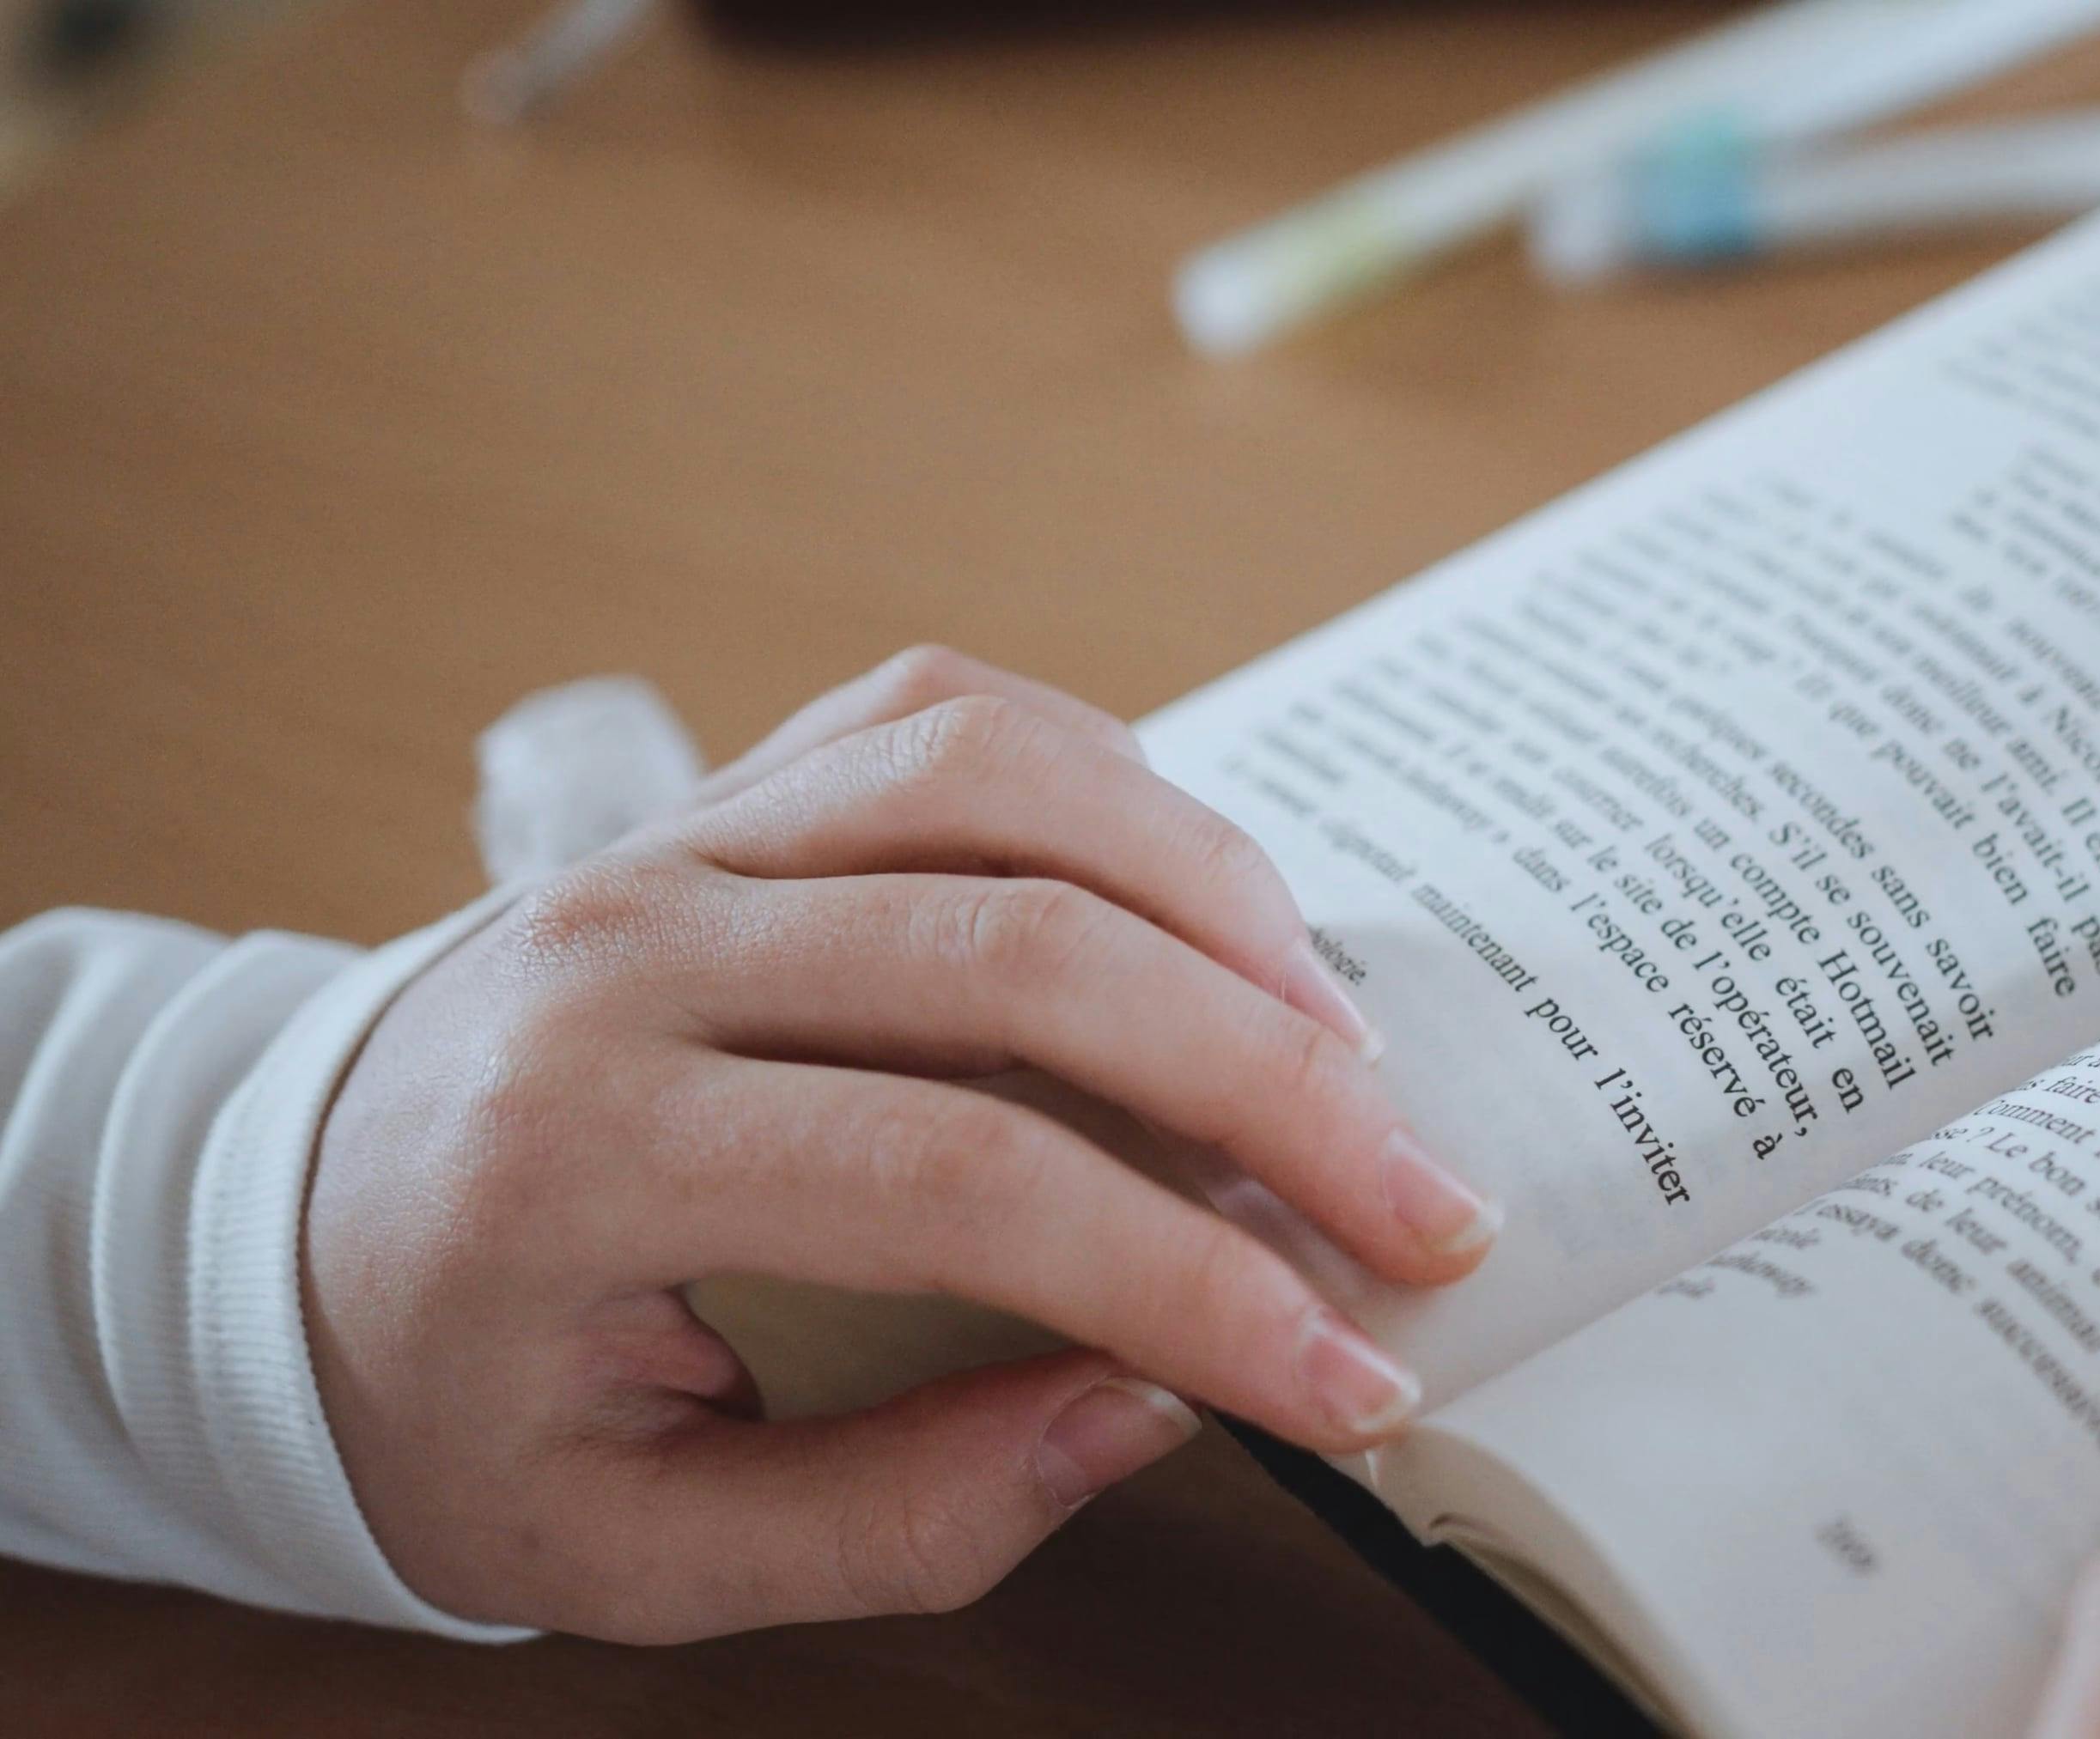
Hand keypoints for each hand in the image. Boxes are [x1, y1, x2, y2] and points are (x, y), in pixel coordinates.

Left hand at [307, 647, 1500, 1640]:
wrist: (279, 1229)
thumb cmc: (455, 1400)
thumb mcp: (629, 1547)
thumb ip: (898, 1511)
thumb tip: (1150, 1404)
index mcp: (577, 1152)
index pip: (960, 1181)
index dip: (1194, 1282)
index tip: (1353, 1375)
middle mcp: (629, 951)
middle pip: (1024, 953)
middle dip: (1274, 1087)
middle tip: (1429, 1206)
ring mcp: (678, 838)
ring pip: (1002, 779)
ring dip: (1219, 902)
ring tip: (1348, 1046)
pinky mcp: (725, 788)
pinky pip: (947, 716)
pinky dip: (1113, 782)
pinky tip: (1205, 901)